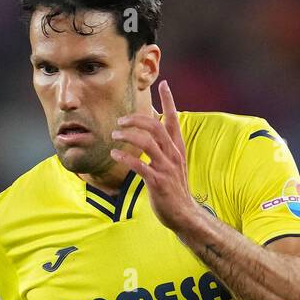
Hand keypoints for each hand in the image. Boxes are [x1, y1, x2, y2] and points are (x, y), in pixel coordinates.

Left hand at [110, 80, 195, 233]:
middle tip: (121, 119)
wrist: (185, 215)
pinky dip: (125, 157)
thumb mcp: (174, 165)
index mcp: (177, 149)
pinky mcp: (157, 182)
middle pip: (156, 126)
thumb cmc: (175, 190)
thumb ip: (165, 149)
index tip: (165, 84)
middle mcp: (173, 155)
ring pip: (147, 142)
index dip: (169, 101)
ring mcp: (166, 168)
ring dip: (128, 135)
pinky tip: (115, 155)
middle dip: (137, 119)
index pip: (174, 120)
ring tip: (115, 134)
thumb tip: (153, 135)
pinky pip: (140, 165)